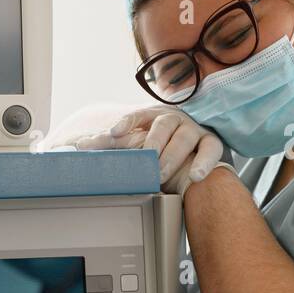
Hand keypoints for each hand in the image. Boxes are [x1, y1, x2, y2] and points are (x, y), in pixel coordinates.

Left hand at [76, 106, 224, 195]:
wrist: (194, 159)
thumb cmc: (161, 152)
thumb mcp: (139, 145)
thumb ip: (116, 145)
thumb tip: (80, 144)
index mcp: (154, 117)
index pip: (139, 116)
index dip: (127, 122)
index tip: (113, 133)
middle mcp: (175, 120)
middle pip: (163, 125)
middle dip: (153, 143)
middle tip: (144, 161)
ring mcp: (194, 131)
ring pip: (185, 138)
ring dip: (172, 156)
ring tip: (161, 174)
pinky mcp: (212, 144)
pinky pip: (210, 151)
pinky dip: (203, 163)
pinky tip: (195, 176)